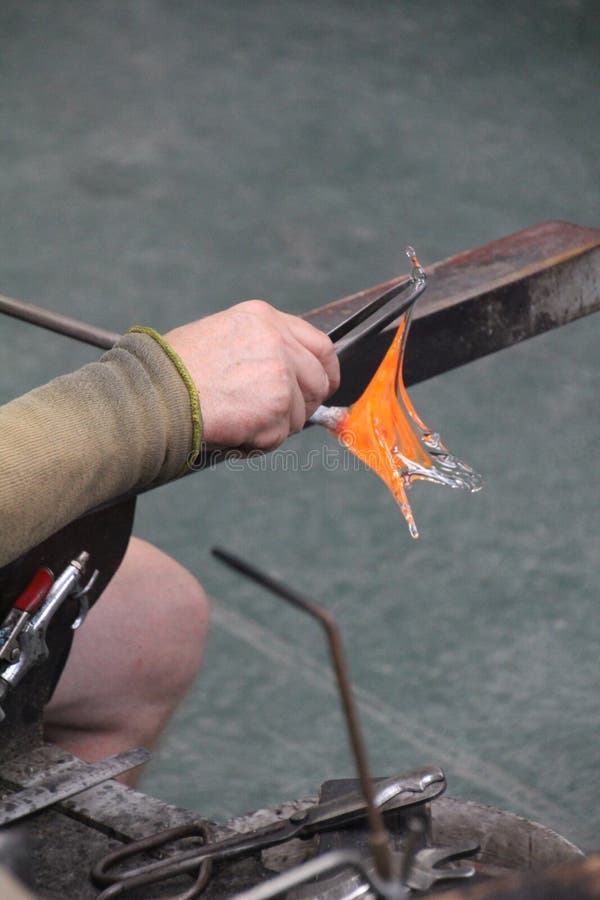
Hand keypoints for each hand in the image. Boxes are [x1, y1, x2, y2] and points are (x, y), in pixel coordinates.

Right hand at [165, 300, 339, 449]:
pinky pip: (280, 436)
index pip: (318, 344)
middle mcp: (277, 340)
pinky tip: (231, 431)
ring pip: (298, 413)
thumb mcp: (219, 336)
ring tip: (236, 420)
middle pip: (317, 381)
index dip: (324, 371)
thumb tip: (287, 373)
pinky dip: (257, 443)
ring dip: (272, 426)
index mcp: (263, 317)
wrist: (154, 395)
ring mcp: (280, 374)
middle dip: (302, 405)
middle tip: (275, 418)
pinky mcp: (276, 407)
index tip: (321, 387)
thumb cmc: (172, 371)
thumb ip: (257, 347)